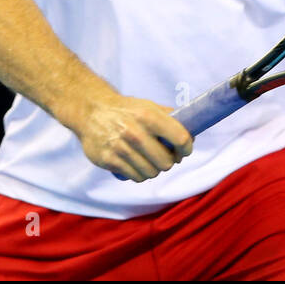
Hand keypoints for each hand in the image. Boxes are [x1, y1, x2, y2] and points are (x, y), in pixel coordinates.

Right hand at [73, 94, 194, 181]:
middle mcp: (134, 132)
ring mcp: (121, 148)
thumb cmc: (125, 110)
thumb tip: (192, 134)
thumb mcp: (148, 106)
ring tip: (150, 161)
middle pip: (166, 162)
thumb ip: (170, 118)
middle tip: (166, 157)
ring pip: (151, 172)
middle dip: (169, 161)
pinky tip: (137, 164)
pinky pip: (135, 177)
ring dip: (154, 169)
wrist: (91, 111)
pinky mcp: (109, 160)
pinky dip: (139, 174)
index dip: (186, 148)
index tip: (184, 150)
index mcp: (148, 116)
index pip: (180, 138)